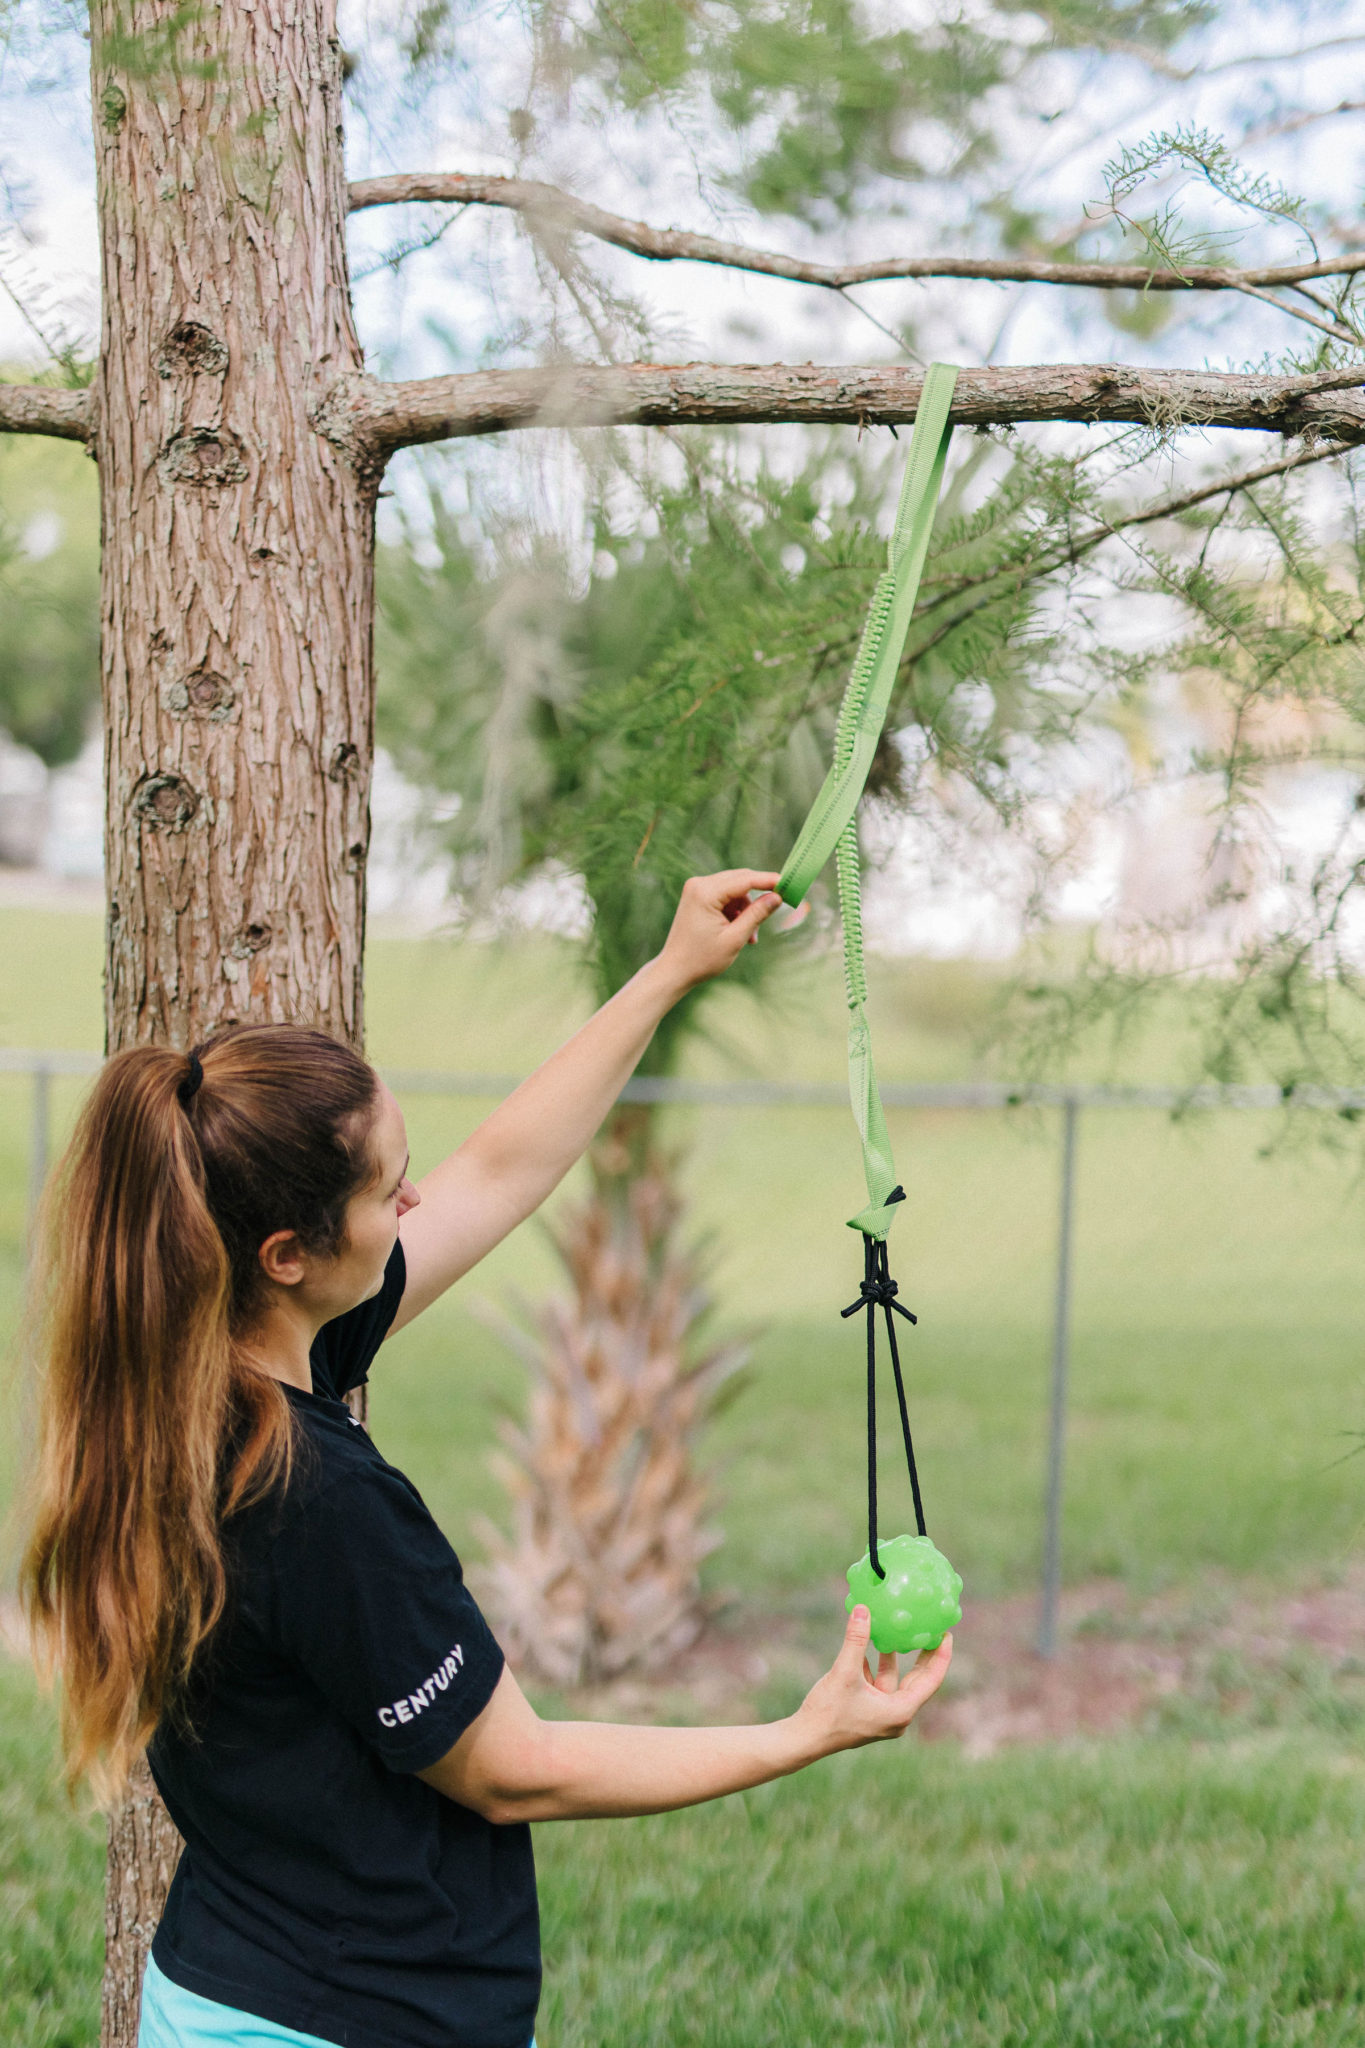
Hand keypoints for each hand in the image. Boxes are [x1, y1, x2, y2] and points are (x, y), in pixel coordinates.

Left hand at [655, 869, 784, 994]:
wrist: (674, 970)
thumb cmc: (702, 959)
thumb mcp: (735, 938)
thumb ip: (757, 915)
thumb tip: (777, 896)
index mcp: (705, 893)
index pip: (745, 879)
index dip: (769, 880)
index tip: (789, 882)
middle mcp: (699, 884)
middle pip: (740, 879)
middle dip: (758, 897)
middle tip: (780, 906)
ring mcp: (696, 889)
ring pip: (735, 889)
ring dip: (747, 909)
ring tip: (751, 936)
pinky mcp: (697, 896)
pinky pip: (725, 896)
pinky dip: (736, 911)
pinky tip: (740, 931)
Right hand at [794, 1606, 951, 1757]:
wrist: (804, 1739)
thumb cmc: (828, 1711)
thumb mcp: (844, 1672)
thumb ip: (856, 1640)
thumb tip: (863, 1609)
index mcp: (900, 1711)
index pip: (931, 1680)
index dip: (941, 1655)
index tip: (947, 1633)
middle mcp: (896, 1715)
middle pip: (917, 1680)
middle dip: (923, 1654)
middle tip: (931, 1628)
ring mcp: (882, 1715)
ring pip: (894, 1679)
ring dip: (892, 1656)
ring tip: (896, 1630)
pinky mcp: (868, 1712)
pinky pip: (878, 1684)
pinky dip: (874, 1665)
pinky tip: (866, 1645)